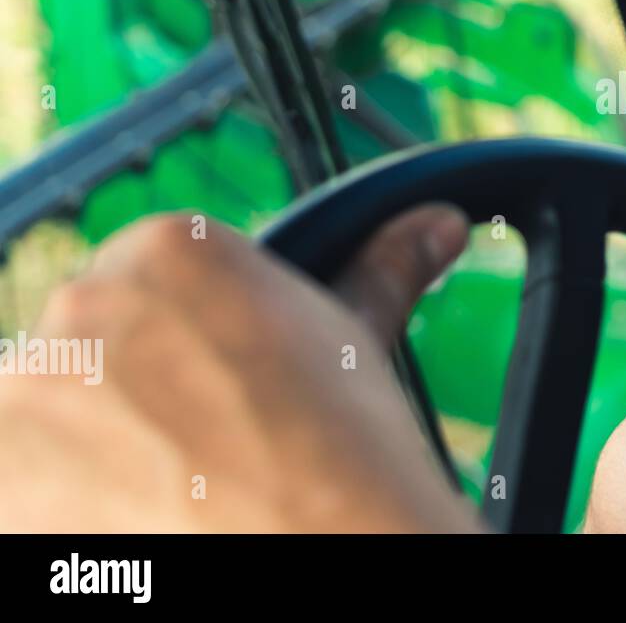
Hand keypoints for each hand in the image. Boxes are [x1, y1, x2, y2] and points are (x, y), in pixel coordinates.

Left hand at [0, 206, 473, 531]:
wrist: (317, 547)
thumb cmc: (342, 448)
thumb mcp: (355, 341)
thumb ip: (380, 267)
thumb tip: (437, 224)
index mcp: (168, 247)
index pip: (147, 283)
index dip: (183, 343)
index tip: (214, 390)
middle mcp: (81, 305)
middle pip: (90, 344)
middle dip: (130, 391)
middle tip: (199, 444)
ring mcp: (26, 397)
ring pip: (47, 415)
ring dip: (89, 449)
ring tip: (169, 489)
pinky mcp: (1, 480)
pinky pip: (21, 481)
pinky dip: (60, 504)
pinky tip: (131, 520)